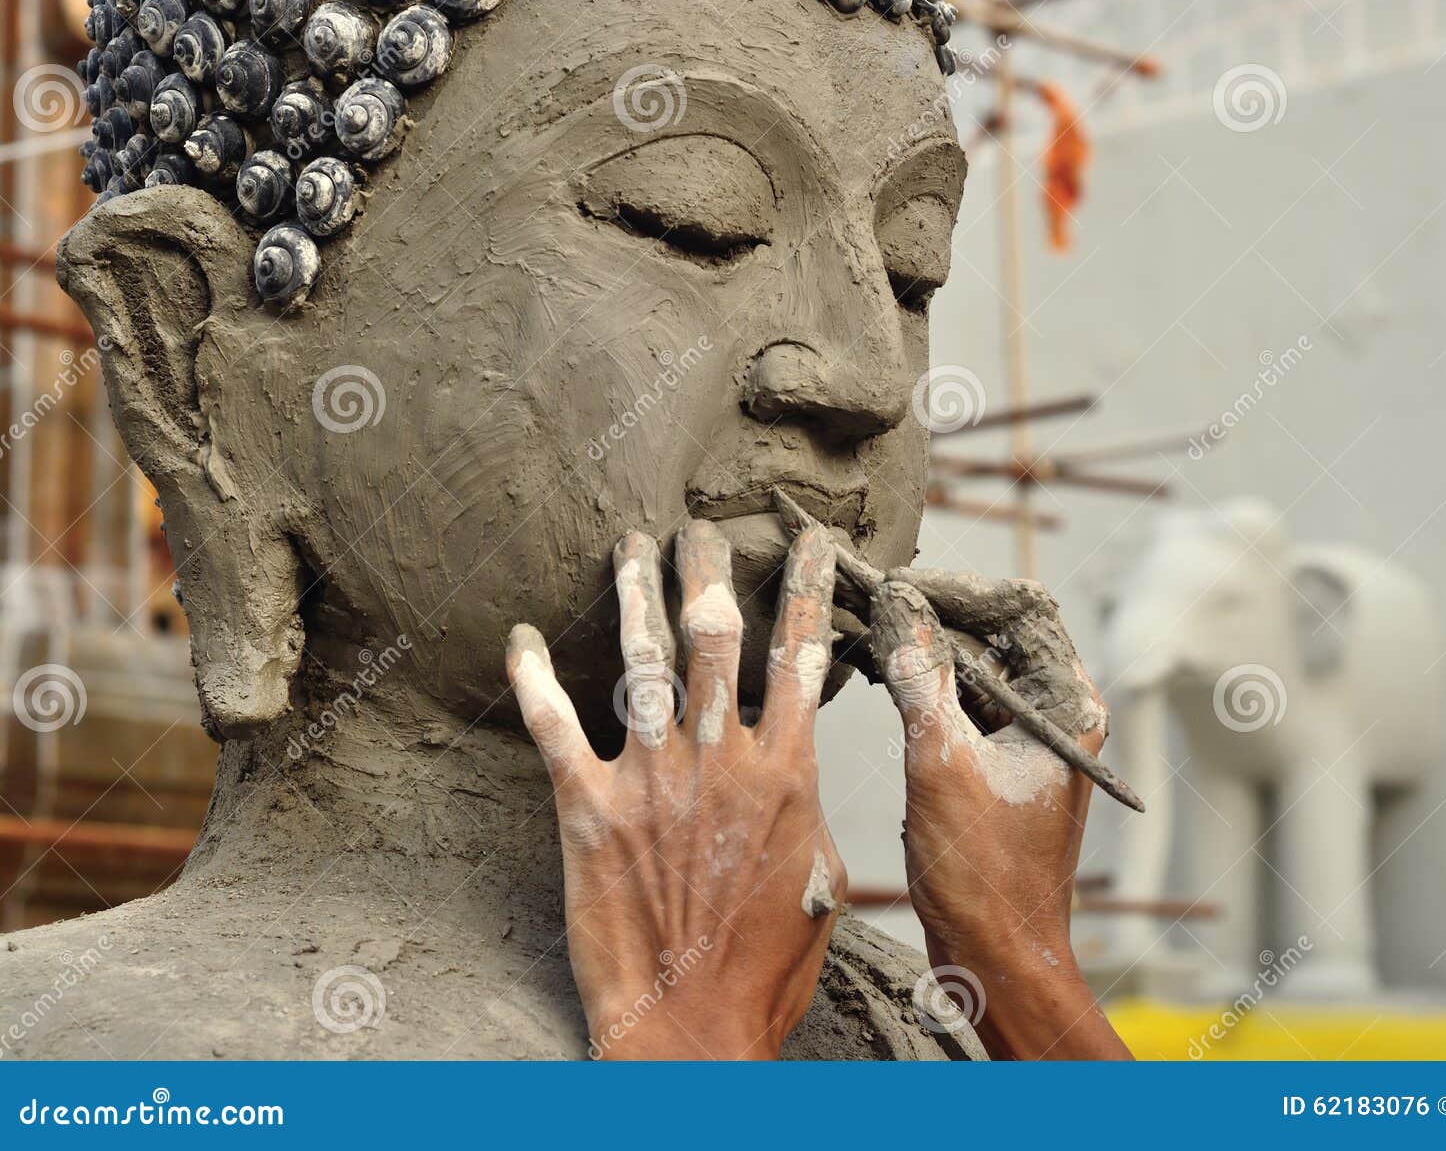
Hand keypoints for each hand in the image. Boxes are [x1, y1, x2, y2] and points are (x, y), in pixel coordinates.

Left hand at [506, 522, 846, 1059]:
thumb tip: (796, 763)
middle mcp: (718, 763)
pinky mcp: (587, 811)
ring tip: (629, 544)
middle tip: (698, 526)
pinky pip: (552, 727)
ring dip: (636, 594)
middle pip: (716, 638)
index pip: (801, 658)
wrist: (689, 1027)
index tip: (808, 539)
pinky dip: (534, 678)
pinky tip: (521, 638)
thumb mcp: (817, 880)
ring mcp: (650, 782)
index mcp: (785, 775)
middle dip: (709, 569)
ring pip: (641, 661)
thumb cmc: (763, 966)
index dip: (806, 588)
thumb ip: (804, 809)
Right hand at [869, 574, 1129, 1059]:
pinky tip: (875, 669)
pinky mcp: (990, 762)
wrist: (996, 956)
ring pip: (968, 665)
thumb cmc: (987, 875)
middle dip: (930, 610)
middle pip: (991, 631)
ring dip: (918, 645)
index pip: (1021, 608)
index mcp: (1067, 707)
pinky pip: (954, 701)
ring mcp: (1022, 738)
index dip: (958, 587)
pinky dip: (917, 684)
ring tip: (862, 623)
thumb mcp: (942, 763)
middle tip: (867, 595)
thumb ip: (920, 676)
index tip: (898, 582)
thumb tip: (895, 602)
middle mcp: (1053, 714)